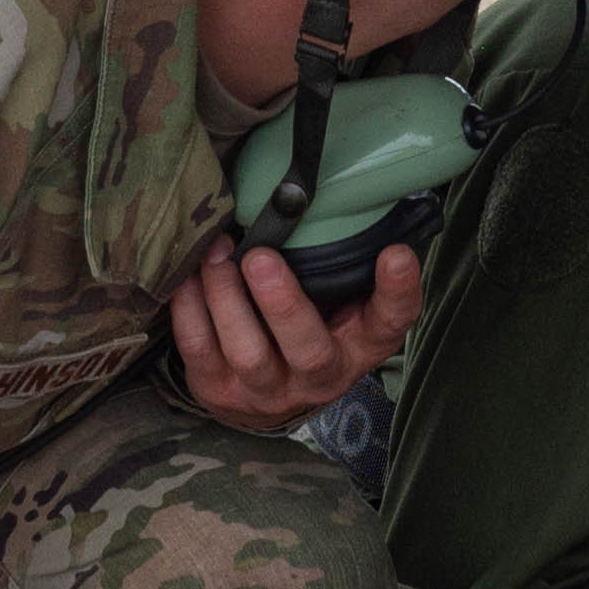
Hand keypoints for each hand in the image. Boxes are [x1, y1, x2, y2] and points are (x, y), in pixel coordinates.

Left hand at [166, 240, 424, 434]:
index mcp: (360, 344)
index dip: (398, 291)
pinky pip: (198, 348)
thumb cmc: (310, 325)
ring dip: (226, 297)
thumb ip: (341, 261)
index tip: (396, 254)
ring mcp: (267, 389)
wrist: (267, 396)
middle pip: (309, 350)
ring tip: (218, 253)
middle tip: (260, 257)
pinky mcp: (217, 391)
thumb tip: (320, 192)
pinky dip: (190, 306)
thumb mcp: (338, 300)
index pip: (390, 322)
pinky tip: (189, 273)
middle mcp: (320, 375)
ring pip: (247, 352)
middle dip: (282, 304)